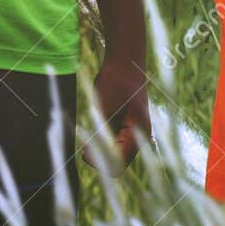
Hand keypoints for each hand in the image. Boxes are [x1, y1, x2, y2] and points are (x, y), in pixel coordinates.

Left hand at [93, 50, 150, 167]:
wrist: (124, 60)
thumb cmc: (116, 81)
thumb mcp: (105, 109)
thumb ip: (102, 135)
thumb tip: (92, 156)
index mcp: (138, 133)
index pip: (118, 165)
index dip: (99, 163)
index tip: (85, 150)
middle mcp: (140, 135)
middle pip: (118, 163)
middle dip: (100, 157)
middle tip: (84, 146)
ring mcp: (135, 131)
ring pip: (116, 154)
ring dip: (101, 149)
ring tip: (90, 136)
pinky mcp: (129, 126)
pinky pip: (116, 143)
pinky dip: (104, 141)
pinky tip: (97, 127)